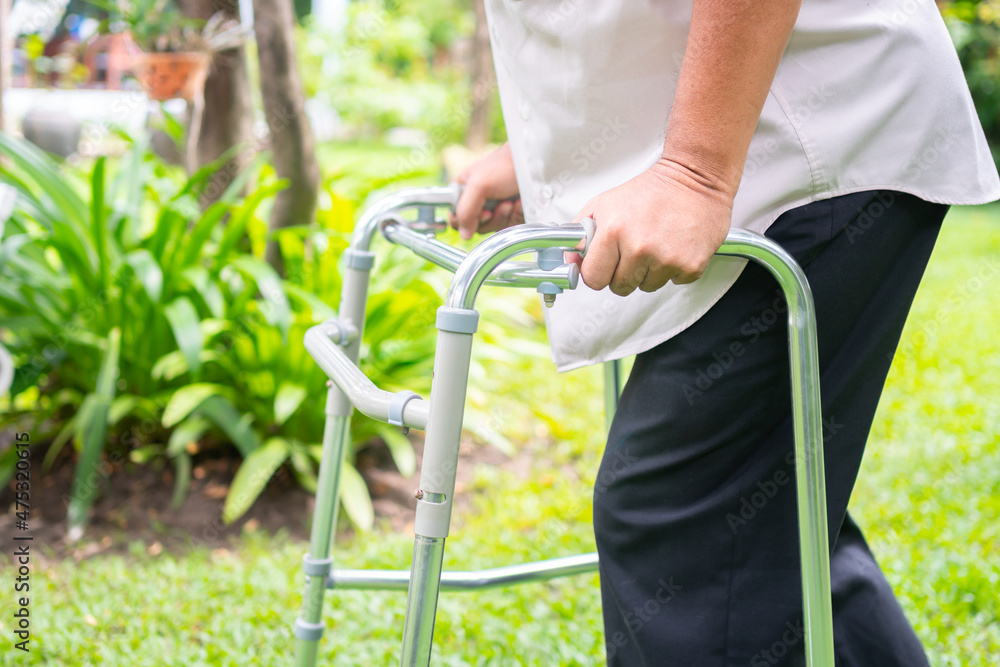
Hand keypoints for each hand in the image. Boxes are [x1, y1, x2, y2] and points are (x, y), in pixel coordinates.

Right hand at [450, 143, 522, 239]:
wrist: (532, 163)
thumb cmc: (504, 167)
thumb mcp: (478, 185)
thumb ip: (465, 210)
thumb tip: (464, 234)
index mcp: (462, 192)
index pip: (456, 218)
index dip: (467, 221)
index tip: (483, 212)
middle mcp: (477, 201)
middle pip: (476, 227)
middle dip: (491, 218)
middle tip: (502, 204)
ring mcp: (494, 208)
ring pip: (493, 228)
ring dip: (504, 216)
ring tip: (511, 201)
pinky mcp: (510, 213)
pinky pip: (508, 226)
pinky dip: (515, 216)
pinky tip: (519, 204)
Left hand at [572, 157, 733, 295]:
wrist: (695, 178)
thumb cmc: (648, 191)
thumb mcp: (604, 204)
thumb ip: (580, 235)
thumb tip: (568, 263)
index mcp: (614, 232)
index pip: (594, 279)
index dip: (598, 272)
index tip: (605, 263)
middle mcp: (640, 248)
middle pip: (620, 287)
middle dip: (624, 273)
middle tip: (635, 249)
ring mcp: (667, 259)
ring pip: (647, 287)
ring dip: (649, 272)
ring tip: (657, 243)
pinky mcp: (691, 265)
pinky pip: (673, 283)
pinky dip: (673, 269)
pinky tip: (675, 246)